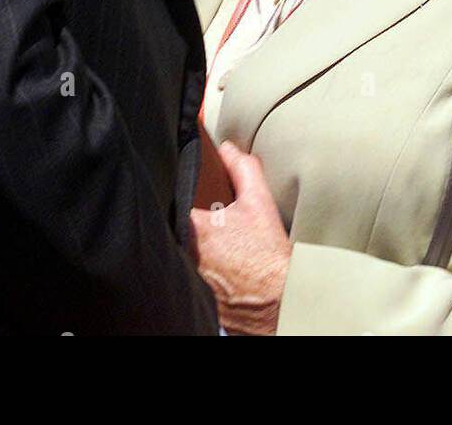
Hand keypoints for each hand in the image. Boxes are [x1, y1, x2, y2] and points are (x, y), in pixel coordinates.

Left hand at [190, 141, 290, 335]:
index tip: (193, 200)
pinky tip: (218, 270)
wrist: (280, 302)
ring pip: (179, 255)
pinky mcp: (195, 300)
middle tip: (210, 225)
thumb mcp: (259, 201)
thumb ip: (242, 168)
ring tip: (216, 248)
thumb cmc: (268, 257)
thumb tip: (228, 149)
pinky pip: (189, 279)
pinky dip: (199, 273)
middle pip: (174, 228)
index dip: (181, 198)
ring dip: (192, 249)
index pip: (172, 203)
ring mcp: (188, 280)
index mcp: (193, 228)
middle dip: (188, 224)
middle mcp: (184, 256)